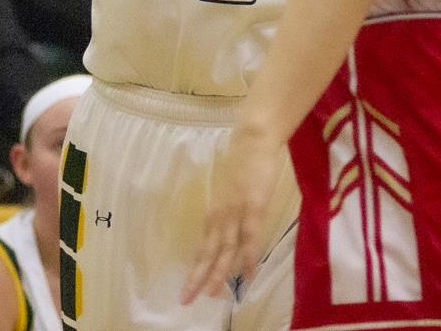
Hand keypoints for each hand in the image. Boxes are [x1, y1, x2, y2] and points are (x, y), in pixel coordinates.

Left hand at [182, 128, 285, 304]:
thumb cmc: (243, 160)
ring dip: (218, 273)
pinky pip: (250, 237)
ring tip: (211, 294)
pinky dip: (248, 257)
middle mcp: (220, 215)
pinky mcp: (254, 207)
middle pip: (208, 252)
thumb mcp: (229, 188)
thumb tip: (227, 225)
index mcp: (214, 211)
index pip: (204, 245)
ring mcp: (236, 212)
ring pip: (225, 249)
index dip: (197, 267)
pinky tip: (247, 274)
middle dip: (197, 277)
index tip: (189, 287)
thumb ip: (228, 207)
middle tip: (186, 300)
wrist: (253, 139)